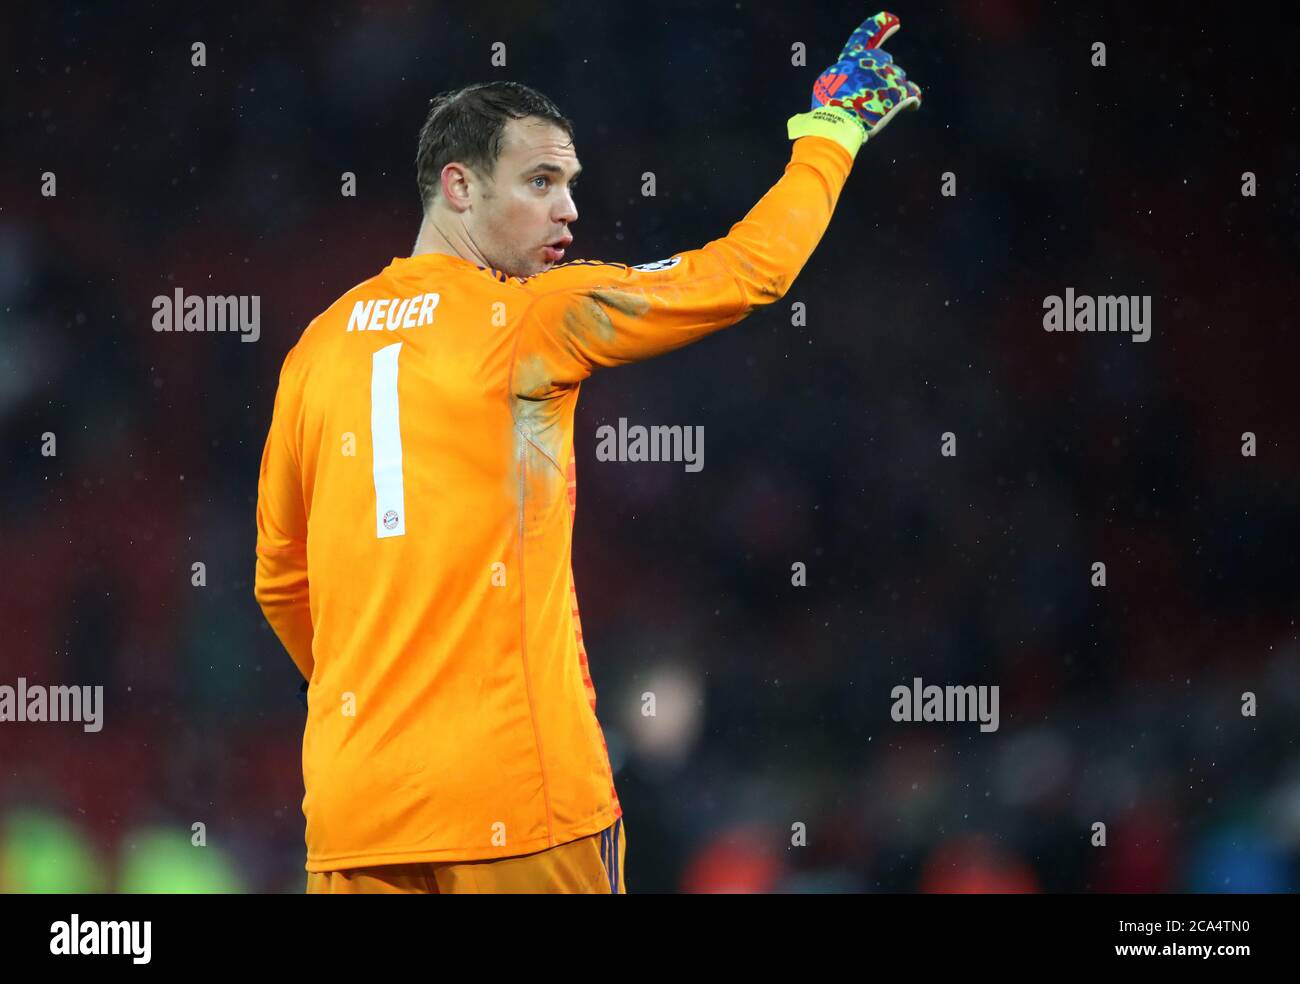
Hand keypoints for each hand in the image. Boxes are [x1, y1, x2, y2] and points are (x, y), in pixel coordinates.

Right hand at [812, 11, 921, 139]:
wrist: (840, 122)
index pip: (866, 35)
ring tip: (878, 108)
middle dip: (881, 75)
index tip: (894, 20)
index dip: (879, 25)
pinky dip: (912, 102)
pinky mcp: (900, 92)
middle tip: (872, 94)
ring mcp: (888, 75)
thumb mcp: (826, 85)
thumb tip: (857, 84)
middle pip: (885, 61)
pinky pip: (914, 94)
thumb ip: (844, 77)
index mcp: (853, 57)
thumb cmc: (828, 108)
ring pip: (898, 78)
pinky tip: (911, 107)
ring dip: (890, 91)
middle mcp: (873, 60)